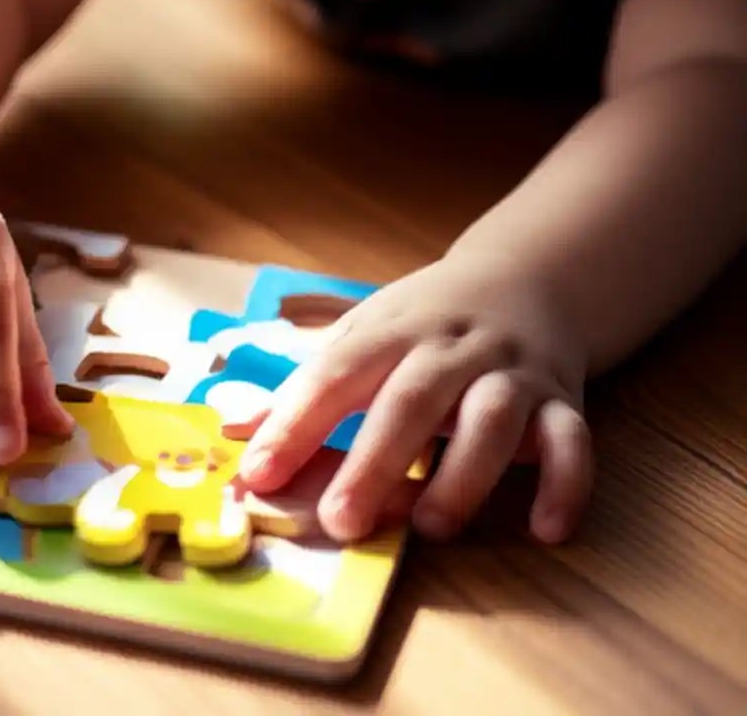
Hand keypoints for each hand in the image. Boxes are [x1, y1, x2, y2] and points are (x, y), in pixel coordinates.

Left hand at [238, 254, 593, 543]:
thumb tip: (233, 433)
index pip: (335, 374)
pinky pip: (573, 441)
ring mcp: (510, 372)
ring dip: (464, 474)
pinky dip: (566, 484)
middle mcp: (451, 348)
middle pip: (411, 402)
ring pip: (493, 420)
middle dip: (374, 462)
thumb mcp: (360, 336)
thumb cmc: (423, 323)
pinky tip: (547, 530)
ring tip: (430, 528)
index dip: (294, 423)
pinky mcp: (562, 399)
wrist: (525, 278)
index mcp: (389, 331)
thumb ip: (304, 388)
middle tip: (339, 521)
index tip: (258, 473)